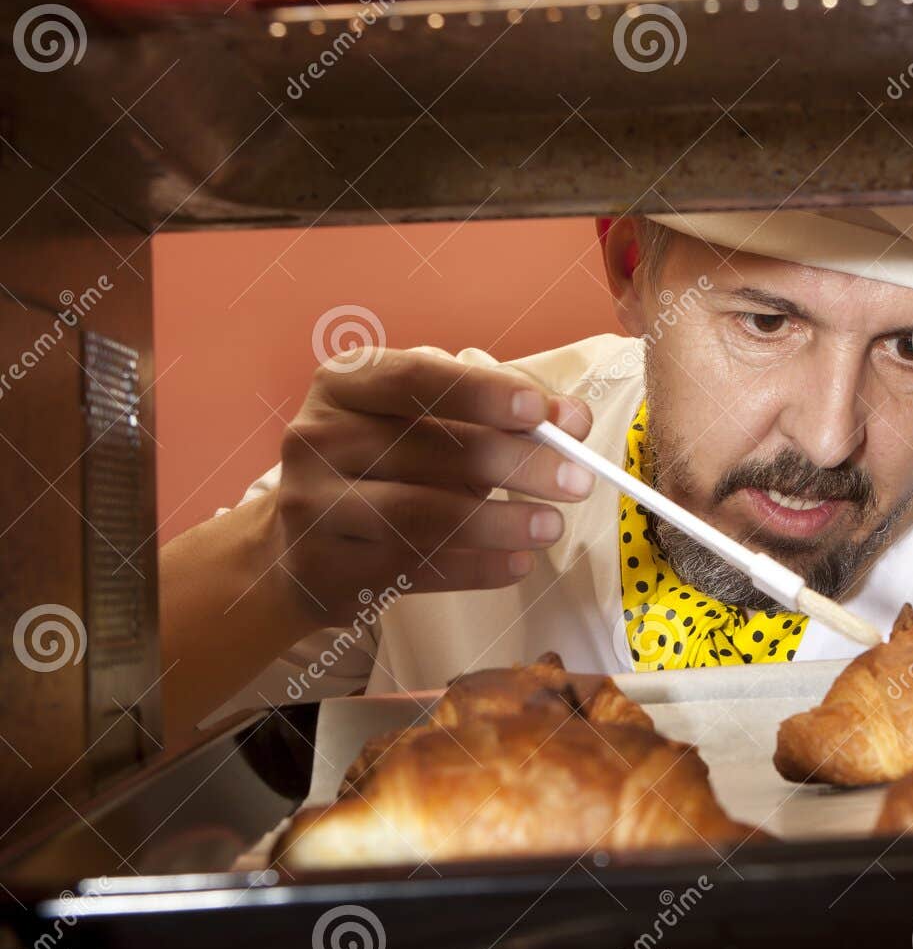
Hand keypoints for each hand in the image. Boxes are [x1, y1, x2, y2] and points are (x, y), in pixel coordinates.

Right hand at [261, 348, 594, 626]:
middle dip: (517, 464)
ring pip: (423, 516)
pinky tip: (518, 562)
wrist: (301, 546)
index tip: (540, 413)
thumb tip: (571, 420)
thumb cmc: (385, 468)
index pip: (415, 378)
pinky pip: (417, 569)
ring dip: (501, 523)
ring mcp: (313, 506)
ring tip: (552, 526)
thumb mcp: (431, 424)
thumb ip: (499, 415)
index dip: (482, 393)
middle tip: (577, 480)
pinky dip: (478, 568)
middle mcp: (318, 438)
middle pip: (430, 450)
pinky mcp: (326, 570)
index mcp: (345, 384)